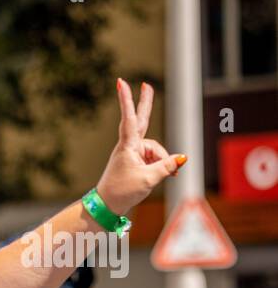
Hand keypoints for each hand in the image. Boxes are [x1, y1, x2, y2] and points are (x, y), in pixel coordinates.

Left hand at [94, 79, 185, 215]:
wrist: (107, 205)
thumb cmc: (122, 191)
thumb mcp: (149, 179)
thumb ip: (167, 166)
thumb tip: (182, 158)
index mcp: (128, 146)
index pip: (130, 117)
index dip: (127, 99)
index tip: (121, 82)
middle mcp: (129, 146)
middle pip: (142, 121)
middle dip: (146, 104)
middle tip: (147, 85)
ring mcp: (132, 153)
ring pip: (155, 151)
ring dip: (161, 162)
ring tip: (157, 177)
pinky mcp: (135, 161)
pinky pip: (154, 159)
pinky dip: (160, 166)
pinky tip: (167, 175)